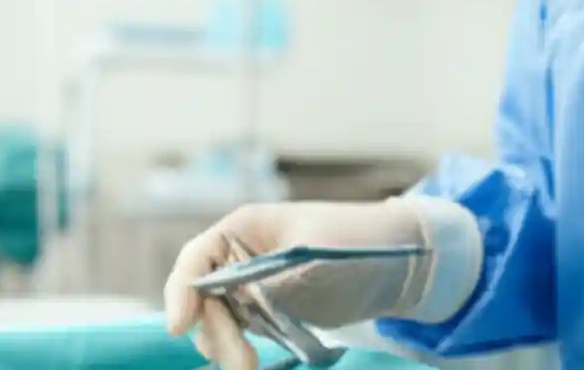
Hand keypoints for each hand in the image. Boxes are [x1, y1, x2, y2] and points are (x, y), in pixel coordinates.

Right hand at [164, 198, 478, 369]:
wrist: (403, 262)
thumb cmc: (359, 245)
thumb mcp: (311, 263)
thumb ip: (268, 285)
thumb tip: (231, 306)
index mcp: (246, 227)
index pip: (196, 258)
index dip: (181, 291)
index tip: (180, 325)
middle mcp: (241, 254)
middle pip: (203, 298)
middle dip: (214, 332)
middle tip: (240, 364)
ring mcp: (253, 283)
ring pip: (218, 320)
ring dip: (226, 346)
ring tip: (248, 368)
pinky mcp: (269, 308)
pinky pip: (241, 330)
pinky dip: (241, 347)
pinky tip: (252, 363)